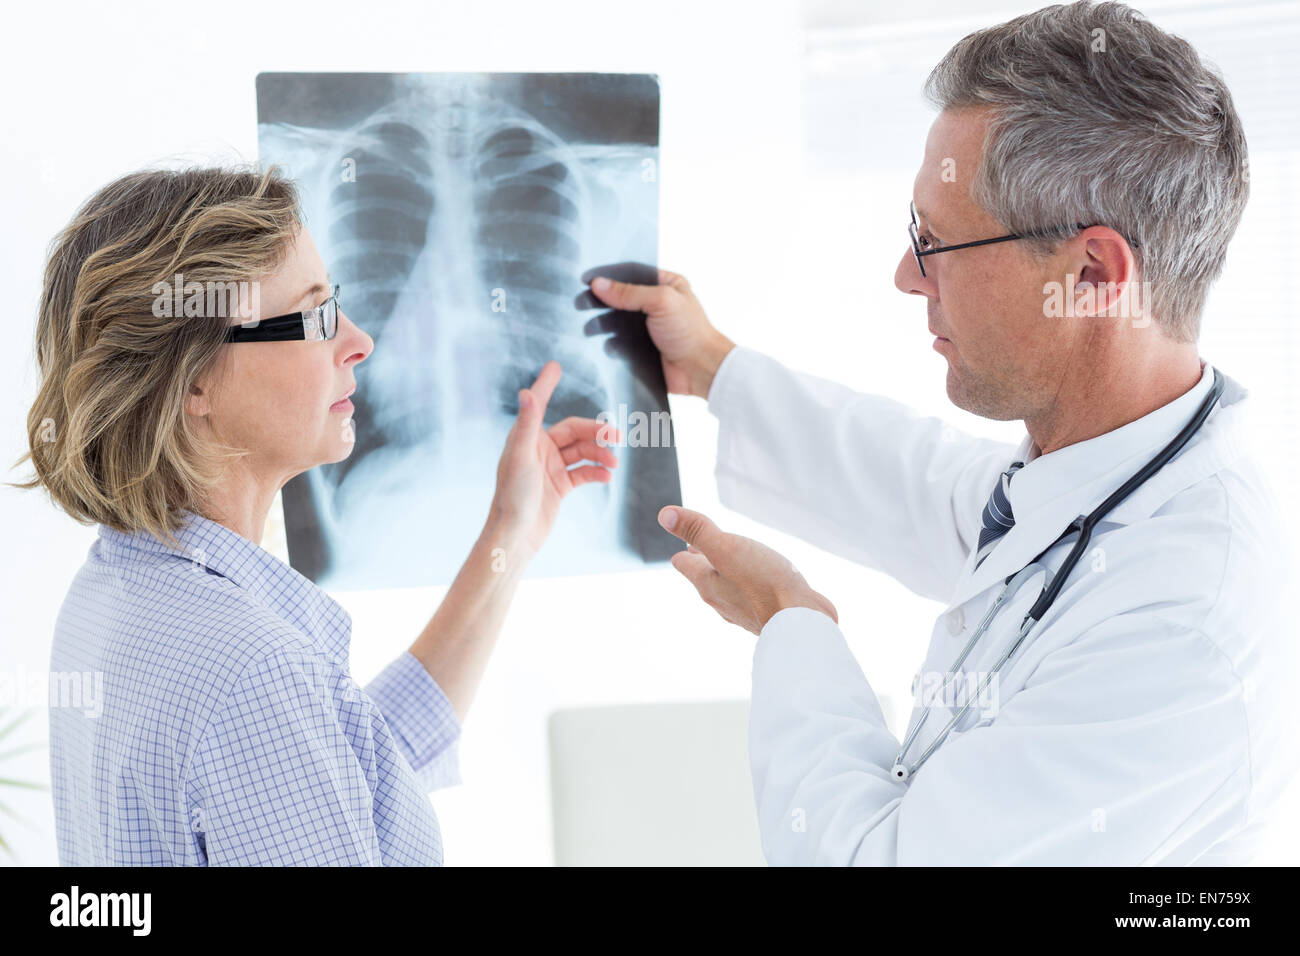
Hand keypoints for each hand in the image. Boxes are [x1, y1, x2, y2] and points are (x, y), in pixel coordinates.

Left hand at [488, 361, 619, 555]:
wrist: (515, 537)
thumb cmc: (512, 497)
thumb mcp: (521, 458)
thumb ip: (527, 425)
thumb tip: (527, 393)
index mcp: (526, 438)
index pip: (539, 403)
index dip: (547, 384)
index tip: (555, 366)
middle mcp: (539, 449)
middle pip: (574, 431)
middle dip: (596, 432)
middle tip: (617, 435)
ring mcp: (550, 468)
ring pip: (582, 452)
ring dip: (599, 455)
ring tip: (614, 463)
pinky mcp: (559, 486)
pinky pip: (583, 472)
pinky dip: (596, 472)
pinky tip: (607, 477)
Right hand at [588, 270, 734, 398]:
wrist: (701, 370)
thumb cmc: (691, 332)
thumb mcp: (661, 301)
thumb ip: (630, 292)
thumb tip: (598, 284)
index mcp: (666, 285)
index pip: (632, 274)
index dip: (611, 276)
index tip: (588, 278)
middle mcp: (656, 305)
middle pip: (622, 299)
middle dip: (603, 302)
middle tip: (580, 302)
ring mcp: (647, 328)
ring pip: (617, 322)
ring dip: (602, 325)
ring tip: (583, 325)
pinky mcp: (641, 350)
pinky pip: (619, 344)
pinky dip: (608, 345)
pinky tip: (595, 344)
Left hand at [657, 505, 837, 634]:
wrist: (801, 622)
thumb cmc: (764, 584)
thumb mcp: (726, 548)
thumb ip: (698, 531)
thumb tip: (665, 515)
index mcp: (706, 582)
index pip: (683, 563)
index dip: (686, 547)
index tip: (692, 535)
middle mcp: (720, 599)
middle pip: (704, 577)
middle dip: (706, 560)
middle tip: (711, 544)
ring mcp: (742, 610)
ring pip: (728, 588)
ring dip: (730, 574)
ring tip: (737, 560)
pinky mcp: (765, 615)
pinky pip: (752, 597)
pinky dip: (752, 586)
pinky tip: (764, 582)